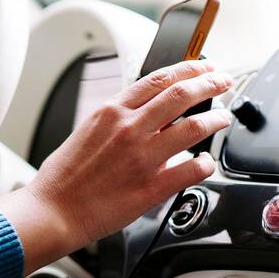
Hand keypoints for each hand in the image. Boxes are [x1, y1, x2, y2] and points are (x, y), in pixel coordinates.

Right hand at [0, 59, 235, 275]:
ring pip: (194, 127)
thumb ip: (117, 120)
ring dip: (215, 119)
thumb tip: (142, 114)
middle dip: (211, 83)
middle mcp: (129, 129)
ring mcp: (143, 156)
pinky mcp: (152, 186)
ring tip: (222, 118)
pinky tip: (206, 162)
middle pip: (182, 94)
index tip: (204, 67)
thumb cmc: (64, 177)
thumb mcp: (87, 131)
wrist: (54, 210)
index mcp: (111, 112)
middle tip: (224, 82)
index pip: (159, 79)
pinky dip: (205, 163)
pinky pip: (192, 169)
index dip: (189, 69)